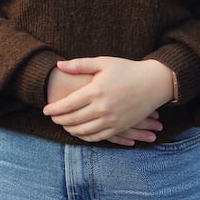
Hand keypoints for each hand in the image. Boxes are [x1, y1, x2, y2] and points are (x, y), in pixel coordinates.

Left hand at [42, 58, 173, 144]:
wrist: (154, 83)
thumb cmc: (127, 69)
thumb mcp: (102, 62)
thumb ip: (79, 65)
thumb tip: (58, 65)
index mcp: (96, 91)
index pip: (68, 104)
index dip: (54, 109)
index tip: (45, 110)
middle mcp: (102, 108)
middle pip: (73, 119)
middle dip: (59, 120)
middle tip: (52, 118)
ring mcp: (112, 120)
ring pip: (84, 131)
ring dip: (71, 130)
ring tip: (63, 125)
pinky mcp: (120, 127)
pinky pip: (99, 137)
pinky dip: (86, 137)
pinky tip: (79, 132)